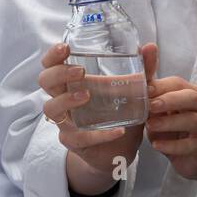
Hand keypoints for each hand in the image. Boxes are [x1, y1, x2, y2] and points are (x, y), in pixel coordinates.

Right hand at [39, 42, 152, 183]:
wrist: (121, 149)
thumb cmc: (121, 113)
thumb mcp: (135, 89)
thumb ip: (144, 69)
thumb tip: (150, 46)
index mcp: (74, 82)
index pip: (52, 64)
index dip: (52, 55)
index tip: (65, 47)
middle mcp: (65, 99)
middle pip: (45, 81)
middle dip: (58, 73)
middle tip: (80, 72)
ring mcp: (67, 122)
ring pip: (51, 109)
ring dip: (66, 100)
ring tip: (86, 96)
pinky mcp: (75, 143)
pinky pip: (80, 138)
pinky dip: (99, 134)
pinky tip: (119, 130)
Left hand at [146, 74, 196, 180]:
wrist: (192, 157)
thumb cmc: (173, 131)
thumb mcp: (160, 115)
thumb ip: (152, 103)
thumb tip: (136, 91)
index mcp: (192, 94)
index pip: (179, 84)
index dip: (162, 86)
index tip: (145, 90)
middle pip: (191, 98)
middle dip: (170, 100)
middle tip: (150, 105)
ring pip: (193, 120)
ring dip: (169, 122)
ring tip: (150, 125)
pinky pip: (189, 145)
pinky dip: (171, 145)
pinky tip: (156, 145)